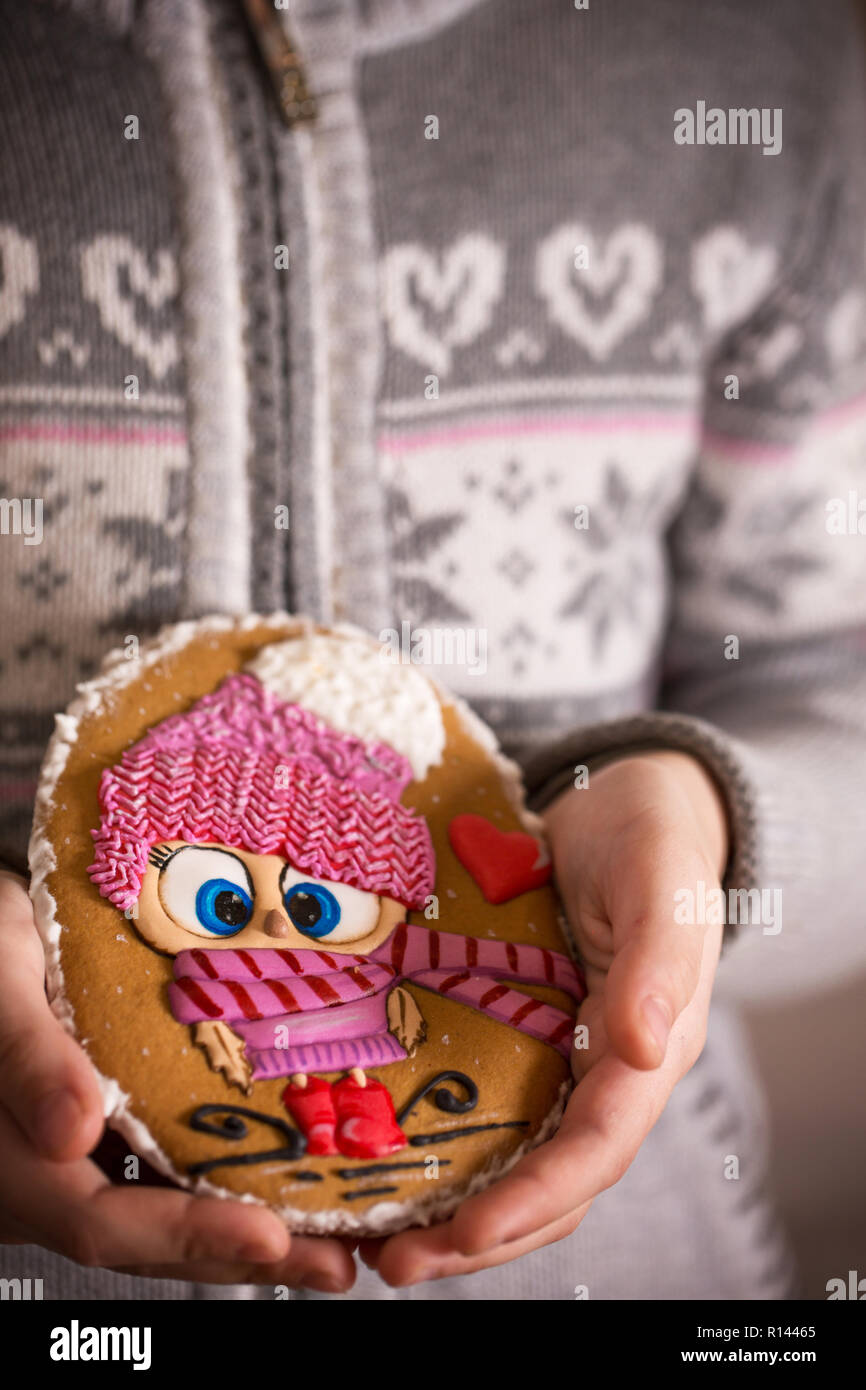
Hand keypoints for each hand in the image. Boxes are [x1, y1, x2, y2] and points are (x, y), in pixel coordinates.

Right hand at [0, 871, 353, 1290]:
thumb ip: (26, 1054)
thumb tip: (75, 1132)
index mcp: (11, 1157)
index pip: (100, 1223)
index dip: (187, 1234)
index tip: (270, 1234)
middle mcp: (38, 1177)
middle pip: (142, 1242)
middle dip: (239, 1254)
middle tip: (335, 1261)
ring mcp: (66, 1164)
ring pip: (155, 1218)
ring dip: (239, 1233)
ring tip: (331, 1240)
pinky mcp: (92, 1142)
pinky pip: (158, 1180)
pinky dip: (219, 1191)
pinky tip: (280, 1181)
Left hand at [361, 750, 728, 1285]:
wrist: (623, 799)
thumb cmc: (649, 835)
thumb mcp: (660, 883)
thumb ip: (658, 962)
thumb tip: (642, 1046)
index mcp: (650, 1048)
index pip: (596, 1148)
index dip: (535, 1201)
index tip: (464, 1235)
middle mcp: (605, 1068)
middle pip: (552, 1182)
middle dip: (479, 1236)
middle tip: (393, 1266)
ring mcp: (561, 1056)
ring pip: (515, 1159)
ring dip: (454, 1209)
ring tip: (377, 1241)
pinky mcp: (520, 1032)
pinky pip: (485, 1108)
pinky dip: (442, 1147)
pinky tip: (380, 1156)